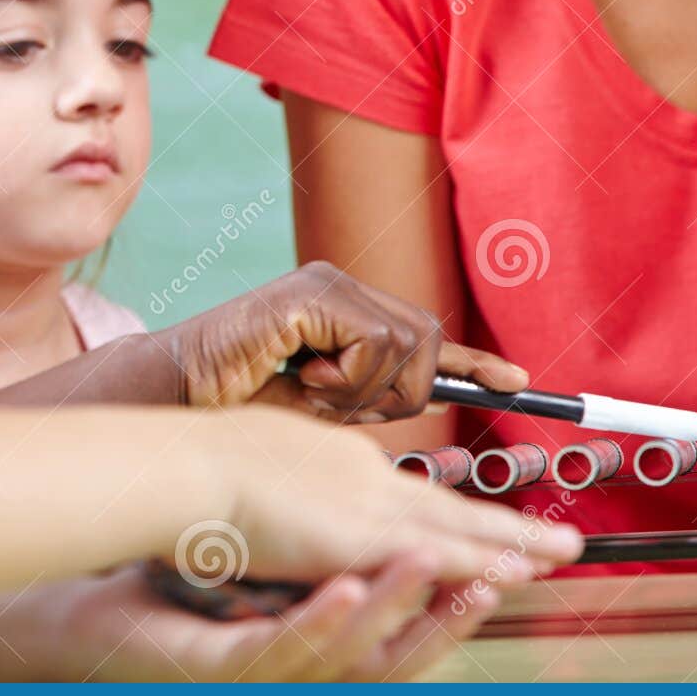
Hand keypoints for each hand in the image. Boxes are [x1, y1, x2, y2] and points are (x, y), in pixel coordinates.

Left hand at [25, 555, 497, 681]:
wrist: (95, 614)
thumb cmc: (184, 583)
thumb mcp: (271, 558)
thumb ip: (333, 538)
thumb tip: (397, 497)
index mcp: (321, 639)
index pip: (411, 623)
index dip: (466, 596)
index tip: (524, 559)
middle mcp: (303, 666)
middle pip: (397, 652)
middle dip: (451, 611)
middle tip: (505, 574)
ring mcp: (262, 672)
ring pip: (346, 656)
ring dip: (395, 607)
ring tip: (430, 566)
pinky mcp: (220, 669)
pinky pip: (279, 650)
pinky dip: (318, 620)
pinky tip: (346, 588)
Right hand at [155, 260, 527, 420]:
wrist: (177, 400)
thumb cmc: (237, 410)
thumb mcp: (322, 410)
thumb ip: (372, 398)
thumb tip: (435, 395)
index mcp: (343, 310)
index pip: (425, 334)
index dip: (472, 361)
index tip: (519, 382)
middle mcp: (339, 287)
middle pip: (424, 343)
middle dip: (399, 393)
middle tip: (339, 404)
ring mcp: (324, 285)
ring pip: (405, 348)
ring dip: (363, 391)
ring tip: (308, 388)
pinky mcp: (310, 294)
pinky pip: (373, 344)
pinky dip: (345, 378)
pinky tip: (299, 374)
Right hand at [209, 408, 581, 583]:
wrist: (191, 466)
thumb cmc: (203, 466)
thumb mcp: (259, 464)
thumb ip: (293, 481)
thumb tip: (295, 491)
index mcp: (340, 463)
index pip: (408, 489)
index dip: (450, 507)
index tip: (479, 515)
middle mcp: (367, 477)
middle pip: (449, 504)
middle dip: (504, 525)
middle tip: (556, 538)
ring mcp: (370, 505)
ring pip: (460, 527)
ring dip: (515, 543)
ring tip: (564, 554)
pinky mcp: (365, 536)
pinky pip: (441, 552)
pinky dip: (483, 562)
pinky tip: (517, 572)